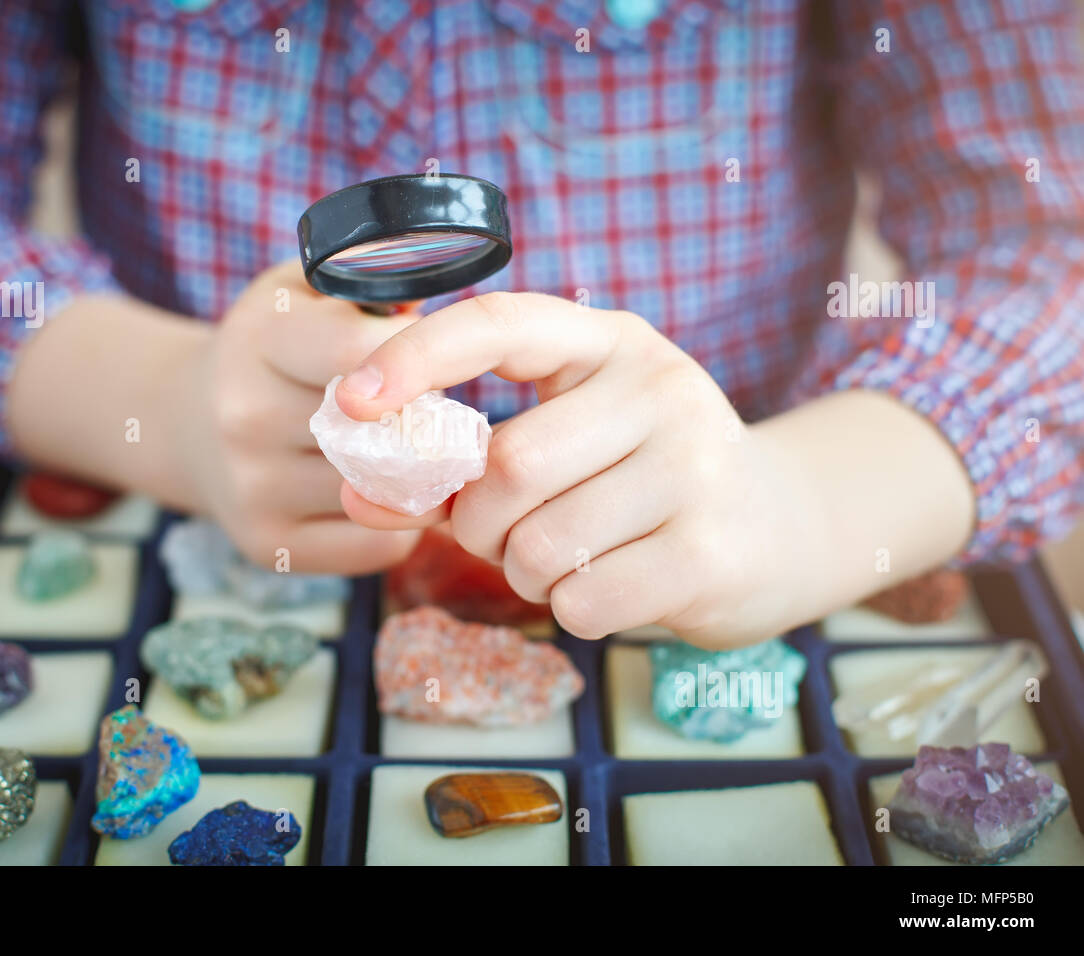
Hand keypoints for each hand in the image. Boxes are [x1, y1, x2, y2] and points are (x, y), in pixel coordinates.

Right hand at [175, 260, 421, 573]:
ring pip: (384, 490)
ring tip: (418, 452)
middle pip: (376, 429)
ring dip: (420, 476)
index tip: (433, 359)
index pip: (357, 351)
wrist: (186, 423)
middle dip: (424, 420)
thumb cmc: (271, 348)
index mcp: (259, 339)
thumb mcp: (302, 292)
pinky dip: (402, 523)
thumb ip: (366, 282)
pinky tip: (392, 495)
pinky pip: (379, 545)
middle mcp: (244, 416)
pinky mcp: (268, 544)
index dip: (414, 355)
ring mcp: (252, 487)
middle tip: (437, 413)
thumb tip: (432, 312)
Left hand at [331, 292, 974, 646]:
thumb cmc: (641, 482)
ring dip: (525, 574)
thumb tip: (357, 498)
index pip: (500, 325)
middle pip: (508, 466)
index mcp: (610, 343)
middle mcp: (659, 389)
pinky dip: (570, 611)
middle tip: (504, 536)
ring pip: (539, 545)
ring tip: (565, 562)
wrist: (778, 528)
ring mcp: (693, 467)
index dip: (416, 359)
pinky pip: (582, 600)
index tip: (352, 401)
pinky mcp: (709, 550)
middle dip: (481, 523)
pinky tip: (608, 589)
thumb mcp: (569, 442)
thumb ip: (465, 465)